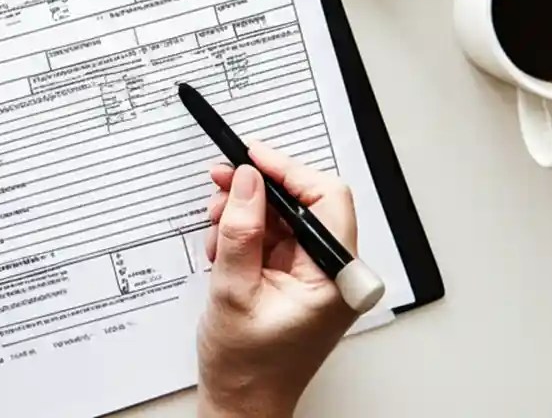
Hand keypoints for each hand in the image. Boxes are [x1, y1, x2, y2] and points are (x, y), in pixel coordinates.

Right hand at [196, 143, 359, 417]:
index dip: (287, 170)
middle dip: (256, 193)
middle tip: (221, 184)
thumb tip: (244, 182)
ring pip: (284, 218)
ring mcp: (316, 276)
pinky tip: (223, 249)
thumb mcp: (233, 291)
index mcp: (335, 279)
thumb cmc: (247, 367)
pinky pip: (273, 238)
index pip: (327, 199)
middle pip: (303, 204)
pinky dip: (245, 235)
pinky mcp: (297, 278)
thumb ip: (240, 232)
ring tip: (216, 233)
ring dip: (245, 216)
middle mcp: (334, 273)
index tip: (251, 158)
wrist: (241, 403)